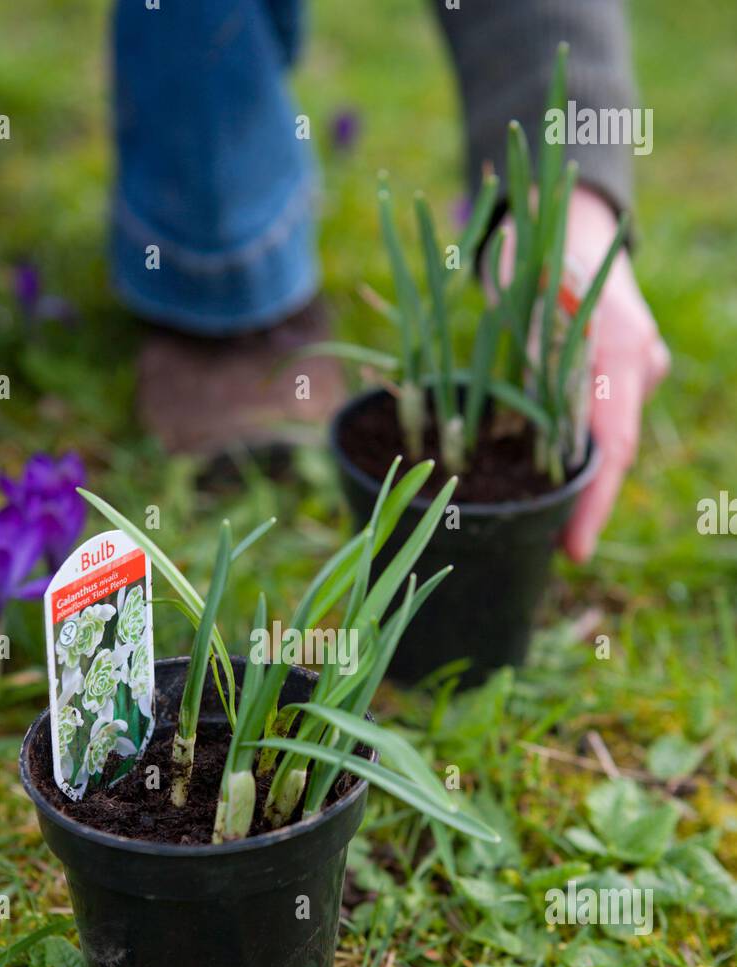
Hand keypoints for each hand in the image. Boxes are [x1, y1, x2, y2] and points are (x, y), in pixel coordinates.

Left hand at [560, 187, 669, 560]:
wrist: (568, 218)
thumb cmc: (538, 249)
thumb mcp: (524, 290)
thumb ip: (530, 344)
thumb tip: (523, 397)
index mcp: (621, 350)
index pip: (614, 446)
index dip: (593, 502)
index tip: (575, 548)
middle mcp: (641, 364)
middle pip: (615, 454)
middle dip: (586, 504)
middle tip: (557, 549)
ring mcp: (638, 370)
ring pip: (607, 442)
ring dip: (578, 481)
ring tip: (547, 525)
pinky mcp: (623, 376)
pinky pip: (600, 425)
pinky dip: (575, 454)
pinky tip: (550, 480)